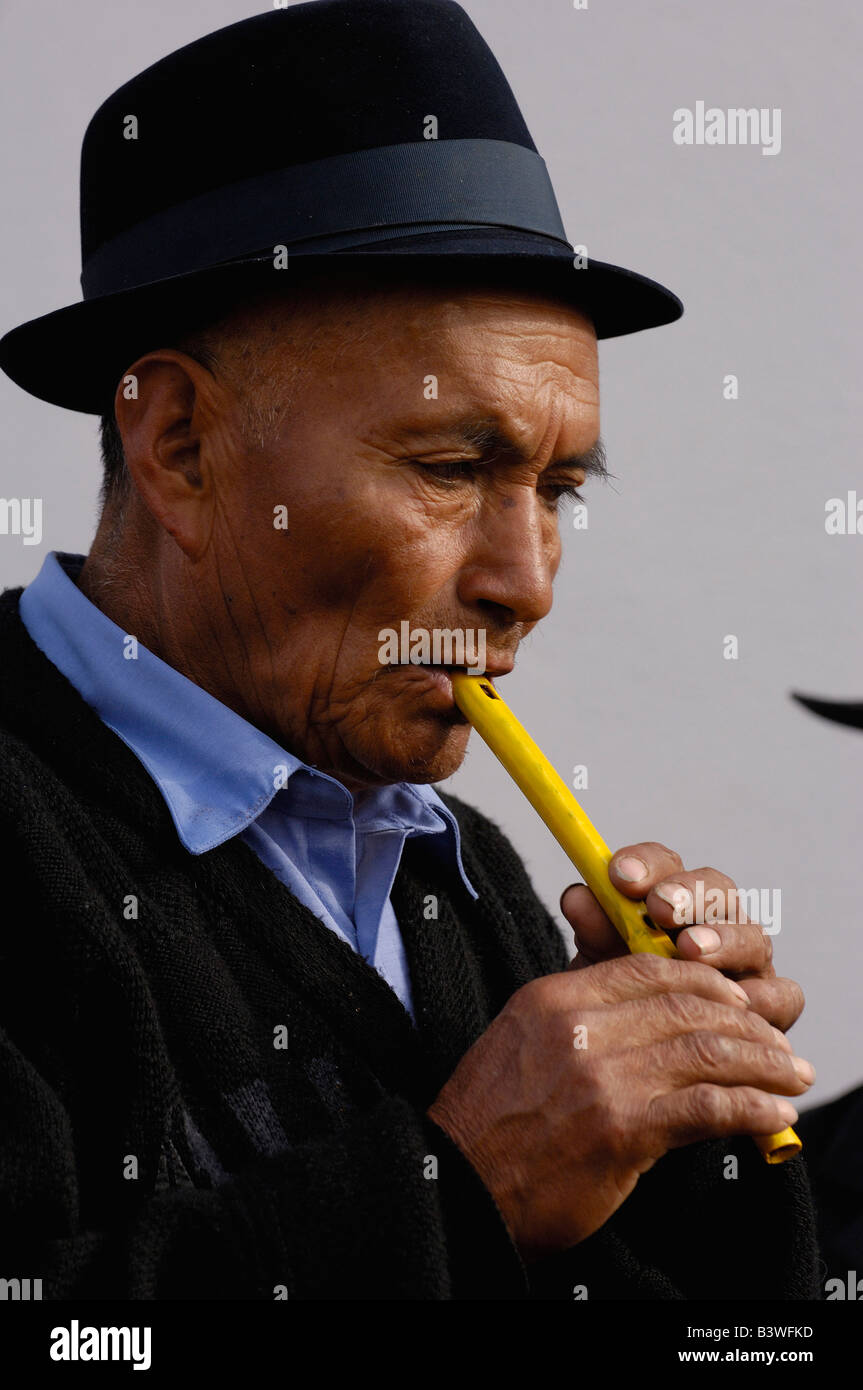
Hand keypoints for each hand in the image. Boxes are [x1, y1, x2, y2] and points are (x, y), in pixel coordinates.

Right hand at [427, 954, 812, 1258]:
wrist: (456, 1186)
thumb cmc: (490, 1123)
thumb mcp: (521, 1041)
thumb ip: (578, 1015)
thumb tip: (644, 1007)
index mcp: (552, 998)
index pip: (645, 969)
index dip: (702, 980)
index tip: (733, 999)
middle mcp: (578, 1027)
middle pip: (684, 1004)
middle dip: (744, 1022)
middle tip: (774, 1042)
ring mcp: (601, 1076)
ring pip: (704, 1048)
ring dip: (759, 1062)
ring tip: (789, 1075)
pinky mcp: (621, 1129)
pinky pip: (706, 1106)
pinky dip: (749, 1107)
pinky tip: (771, 1114)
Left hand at [561, 841, 803, 1032]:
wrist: (648, 1060)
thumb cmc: (625, 1002)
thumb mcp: (601, 965)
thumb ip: (594, 929)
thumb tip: (578, 897)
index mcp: (672, 900)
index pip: (665, 865)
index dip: (645, 864)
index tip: (618, 874)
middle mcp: (717, 922)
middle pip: (718, 890)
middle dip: (689, 894)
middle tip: (660, 906)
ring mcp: (749, 961)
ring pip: (752, 936)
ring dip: (723, 939)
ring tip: (691, 948)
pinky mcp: (775, 1004)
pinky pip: (783, 994)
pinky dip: (762, 995)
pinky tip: (736, 1001)